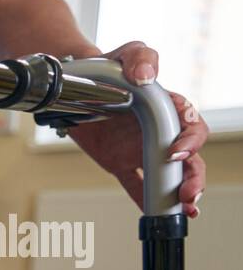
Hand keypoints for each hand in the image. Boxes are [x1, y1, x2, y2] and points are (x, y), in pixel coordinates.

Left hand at [68, 41, 207, 216]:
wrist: (75, 85)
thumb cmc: (109, 67)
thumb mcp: (127, 53)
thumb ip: (141, 56)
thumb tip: (147, 75)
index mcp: (168, 109)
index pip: (191, 127)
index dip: (189, 141)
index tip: (174, 152)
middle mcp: (160, 132)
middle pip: (189, 158)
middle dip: (194, 176)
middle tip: (189, 194)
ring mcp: (141, 149)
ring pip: (169, 175)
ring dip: (179, 193)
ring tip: (185, 209)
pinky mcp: (120, 162)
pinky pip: (136, 184)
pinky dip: (145, 199)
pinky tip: (154, 216)